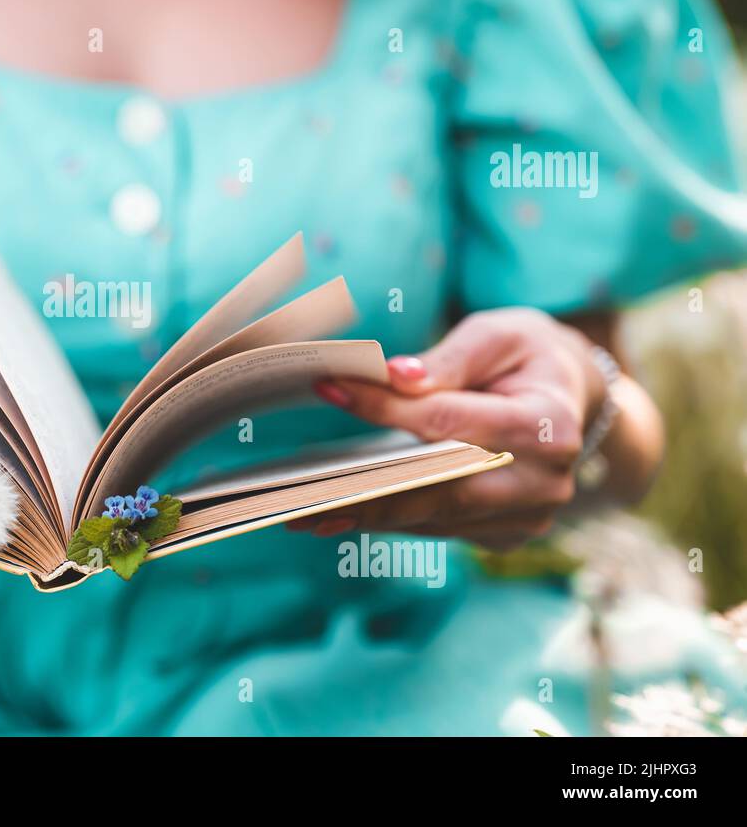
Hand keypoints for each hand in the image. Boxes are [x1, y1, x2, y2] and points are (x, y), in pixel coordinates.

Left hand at [294, 308, 607, 550]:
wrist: (569, 397)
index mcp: (551, 423)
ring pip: (436, 518)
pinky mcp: (506, 535)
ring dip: (368, 515)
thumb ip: (450, 359)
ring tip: (302, 511)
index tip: (331, 388)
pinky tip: (338, 513)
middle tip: (301, 497)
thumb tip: (396, 377)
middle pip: (443, 489)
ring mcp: (529, 516)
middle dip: (368, 492)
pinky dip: (390, 520)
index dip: (387, 406)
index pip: (450, 420)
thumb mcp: (497, 335)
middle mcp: (547, 481)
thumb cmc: (524, 356)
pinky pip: (439, 529)